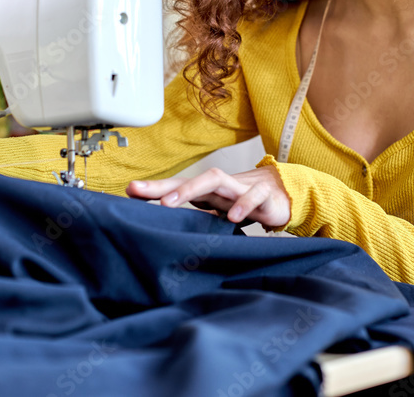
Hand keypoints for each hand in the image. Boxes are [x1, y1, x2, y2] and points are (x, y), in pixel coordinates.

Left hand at [126, 165, 289, 228]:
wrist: (283, 196)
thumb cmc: (243, 204)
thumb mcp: (218, 215)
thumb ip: (197, 222)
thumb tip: (168, 235)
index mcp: (208, 193)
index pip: (178, 187)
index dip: (154, 189)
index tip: (130, 190)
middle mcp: (220, 186)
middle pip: (190, 179)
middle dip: (166, 186)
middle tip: (141, 193)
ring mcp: (242, 187)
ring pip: (216, 179)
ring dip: (192, 188)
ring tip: (170, 202)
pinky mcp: (265, 195)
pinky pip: (253, 195)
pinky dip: (243, 204)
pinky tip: (231, 217)